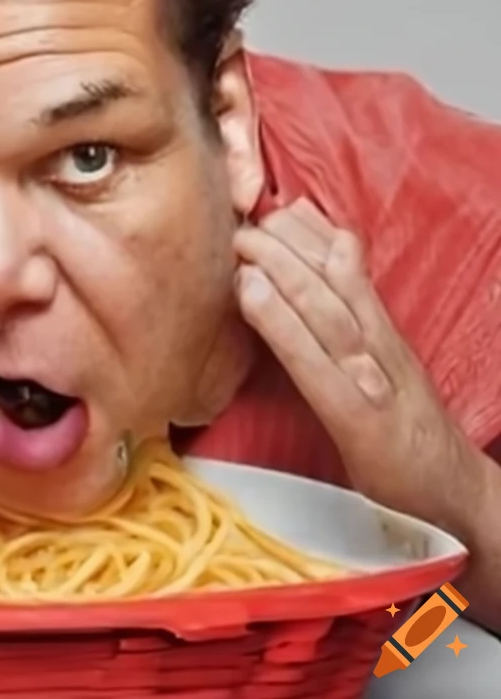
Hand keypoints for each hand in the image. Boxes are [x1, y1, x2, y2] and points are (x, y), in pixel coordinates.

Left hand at [233, 198, 489, 535]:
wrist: (455, 497)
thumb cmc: (406, 430)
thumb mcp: (381, 368)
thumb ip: (352, 323)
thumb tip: (324, 271)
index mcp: (381, 334)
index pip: (348, 268)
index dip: (311, 231)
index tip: (274, 201)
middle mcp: (379, 346)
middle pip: (334, 279)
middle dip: (287, 241)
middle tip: (245, 214)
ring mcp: (370, 379)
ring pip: (327, 309)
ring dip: (281, 269)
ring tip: (242, 243)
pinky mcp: (356, 417)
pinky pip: (314, 363)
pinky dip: (281, 323)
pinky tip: (251, 296)